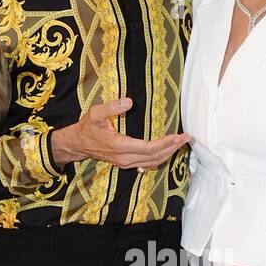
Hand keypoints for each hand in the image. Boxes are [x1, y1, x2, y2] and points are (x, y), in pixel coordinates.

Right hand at [50, 98, 190, 169]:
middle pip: (154, 156)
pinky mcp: (126, 164)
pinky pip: (147, 164)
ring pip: (152, 162)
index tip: (178, 135)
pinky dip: (160, 158)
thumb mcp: (95, 113)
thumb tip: (129, 102)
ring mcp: (126, 163)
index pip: (148, 148)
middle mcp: (125, 158)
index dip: (165, 143)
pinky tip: (168, 151)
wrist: (78, 144)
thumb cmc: (87, 127)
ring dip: (168, 153)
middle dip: (172, 147)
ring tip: (181, 143)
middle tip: (186, 137)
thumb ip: (111, 107)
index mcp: (120, 146)